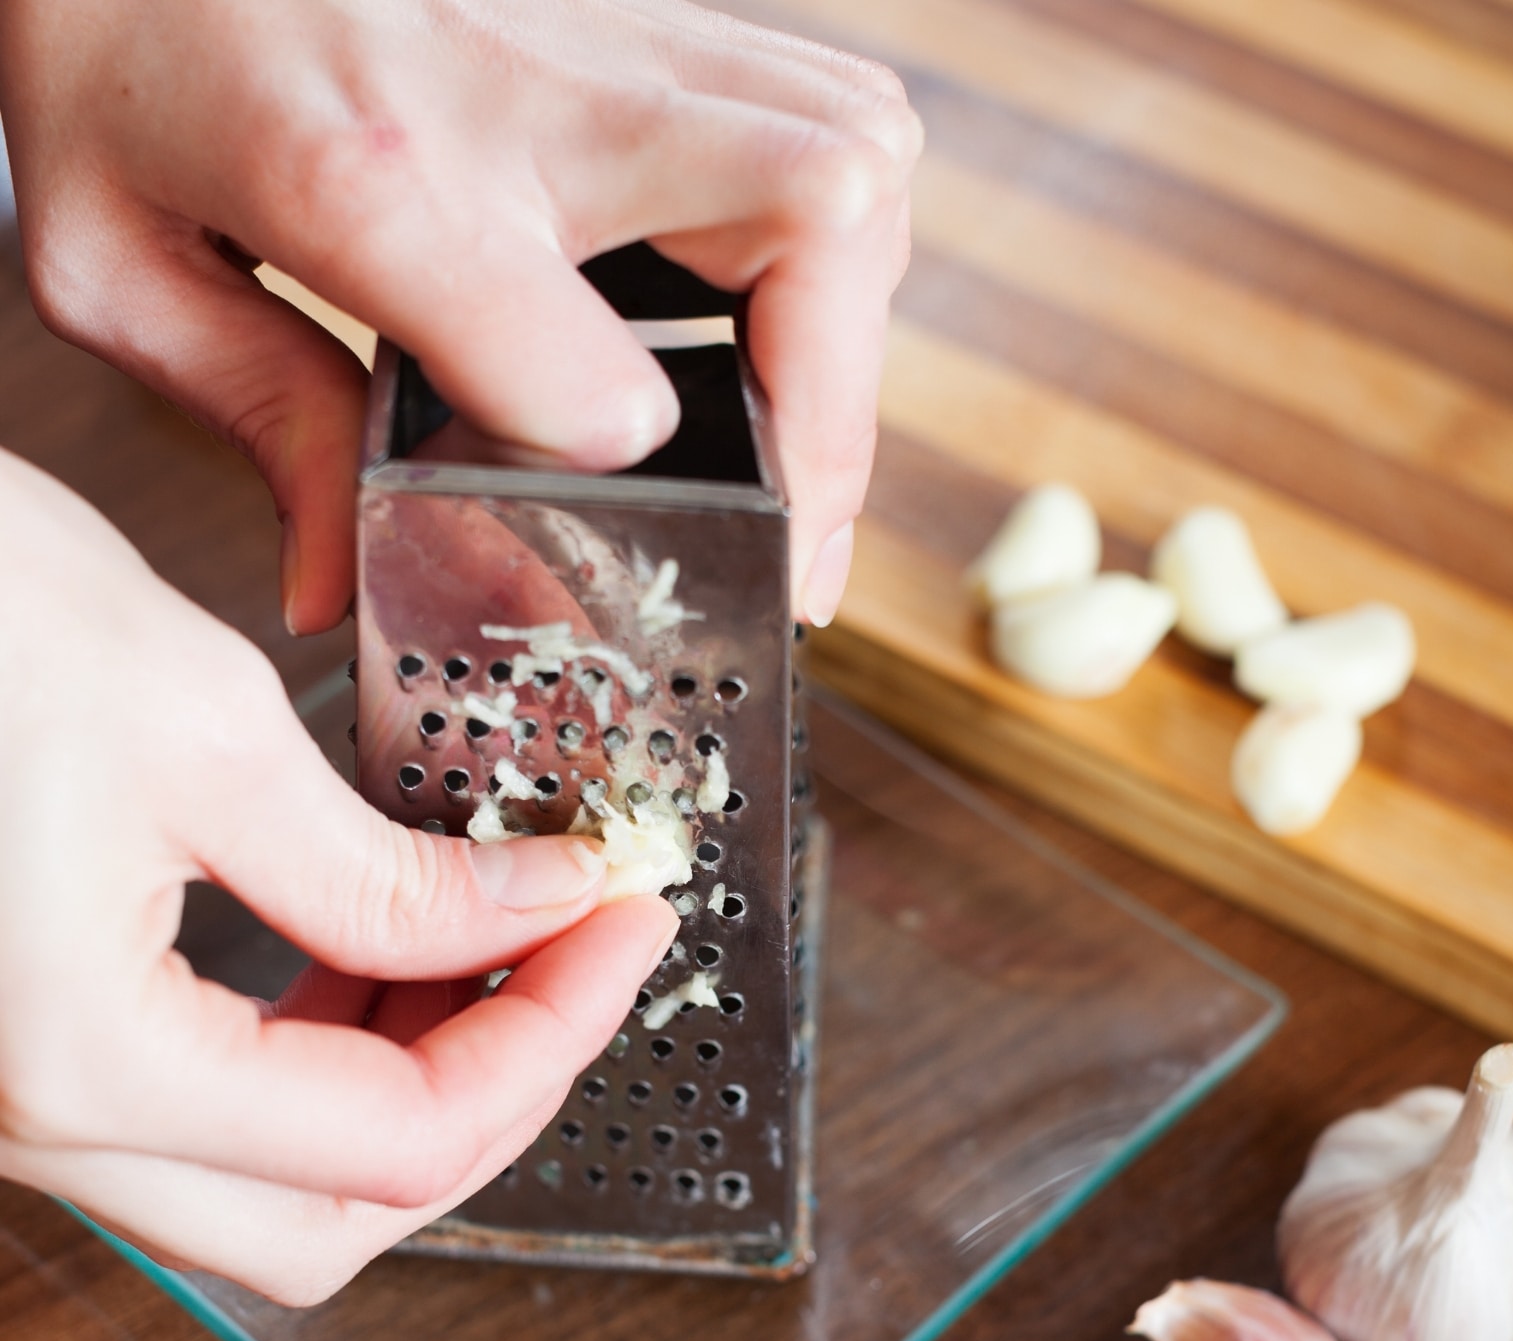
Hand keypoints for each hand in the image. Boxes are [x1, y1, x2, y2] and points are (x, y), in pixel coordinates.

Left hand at [0, 0, 918, 632]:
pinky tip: (780, 330)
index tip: (634, 522)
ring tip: (803, 450)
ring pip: (860, 150)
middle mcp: (525, 88)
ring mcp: (610, 29)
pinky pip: (828, 110)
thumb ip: (258, 422)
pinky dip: (841, 242)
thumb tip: (334, 582)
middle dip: (842, 411)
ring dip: (859, 326)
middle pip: (813, 209)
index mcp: (362, 174)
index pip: (560, 346)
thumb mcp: (121, 259)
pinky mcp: (649, 12)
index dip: (624, 459)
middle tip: (801, 539)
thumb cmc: (122, 40)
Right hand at [0, 448, 676, 1302]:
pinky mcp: (13, 1046)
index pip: (403, 1141)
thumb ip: (384, 870)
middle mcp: (33, 1122)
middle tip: (569, 970)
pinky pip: (191, 1115)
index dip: (551, 1041)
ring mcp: (14, 1099)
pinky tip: (361, 950)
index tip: (623, 929)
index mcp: (87, 1065)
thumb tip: (539, 910)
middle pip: (330, 1222)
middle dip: (485, 1104)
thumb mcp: (196, 721)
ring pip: (261, 1184)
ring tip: (486, 948)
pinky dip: (305, 1059)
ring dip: (399, 1088)